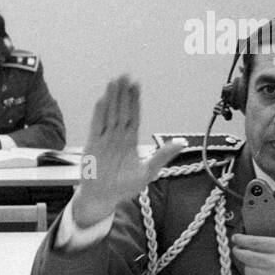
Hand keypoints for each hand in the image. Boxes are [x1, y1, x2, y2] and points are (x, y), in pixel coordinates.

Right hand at [71, 76, 185, 228]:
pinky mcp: (92, 145)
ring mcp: (104, 140)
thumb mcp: (148, 172)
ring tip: (113, 83)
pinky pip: (96, 126)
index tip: (136, 85)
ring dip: (111, 99)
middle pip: (121, 111)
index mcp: (131, 142)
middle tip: (124, 76)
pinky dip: (98, 114)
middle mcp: (118, 137)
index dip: (134, 101)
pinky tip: (101, 101)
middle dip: (122, 94)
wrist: (102, 198)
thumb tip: (182, 142)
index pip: (134, 116)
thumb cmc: (124, 187)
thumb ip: (162, 155)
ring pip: (109, 115)